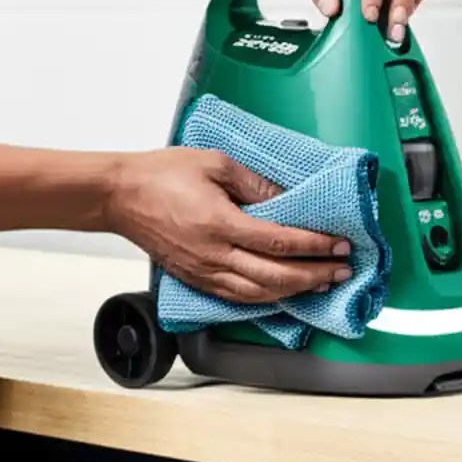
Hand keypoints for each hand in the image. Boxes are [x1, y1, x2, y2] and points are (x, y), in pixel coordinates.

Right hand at [103, 147, 352, 303]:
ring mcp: (204, 272)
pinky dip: (268, 298)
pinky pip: (238, 297)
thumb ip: (257, 184)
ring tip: (323, 283)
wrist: (118, 196)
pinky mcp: (196, 279)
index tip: (340, 244)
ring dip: (296, 291)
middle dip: (316, 274)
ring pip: (259, 294)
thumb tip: (290, 199)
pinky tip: (285, 293)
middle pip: (276, 275)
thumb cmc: (162, 174)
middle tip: (343, 270)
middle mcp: (214, 255)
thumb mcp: (216, 163)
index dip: (315, 246)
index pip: (281, 242)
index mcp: (220, 224)